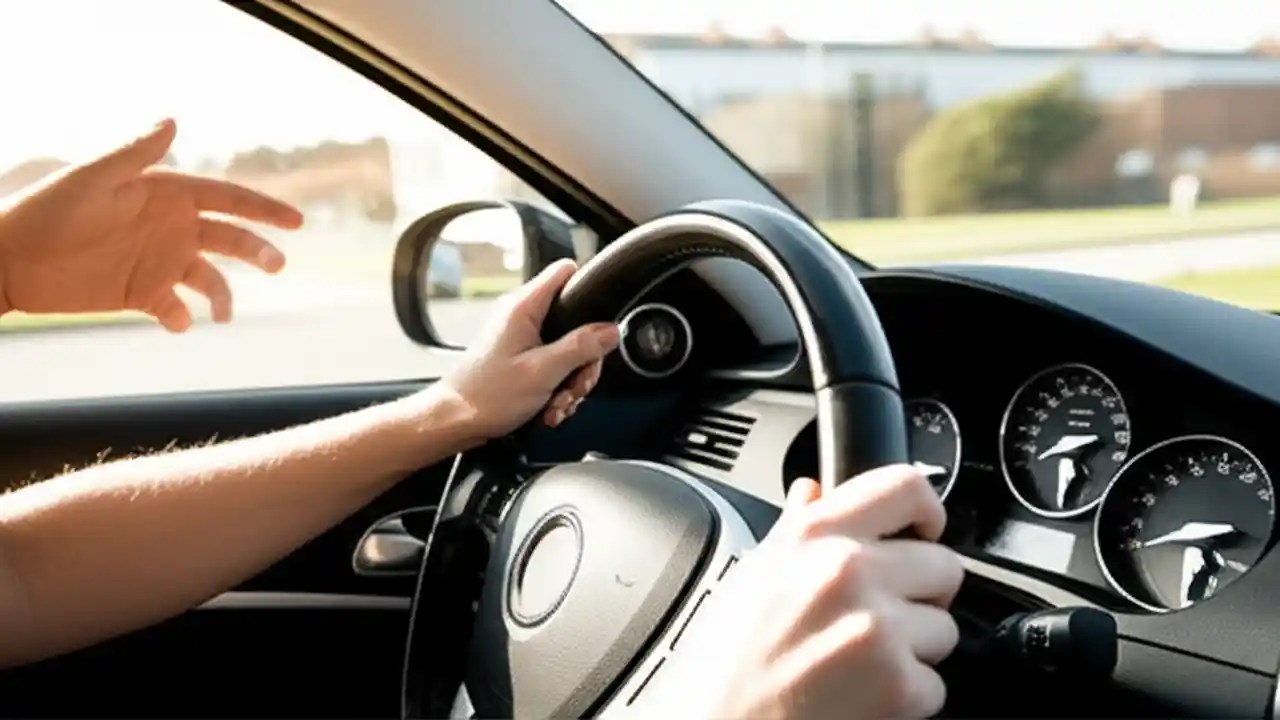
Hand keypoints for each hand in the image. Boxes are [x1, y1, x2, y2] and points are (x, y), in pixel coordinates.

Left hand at [0, 118, 302, 329]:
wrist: (10, 259)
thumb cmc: (46, 210)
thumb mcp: (91, 178)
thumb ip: (133, 153)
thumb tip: (173, 121)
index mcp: (166, 195)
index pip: (227, 199)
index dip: (263, 209)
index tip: (296, 223)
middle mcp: (170, 228)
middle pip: (230, 239)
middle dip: (258, 251)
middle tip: (277, 264)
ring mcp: (158, 262)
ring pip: (210, 279)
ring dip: (224, 296)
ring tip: (222, 315)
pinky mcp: (142, 294)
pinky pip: (176, 309)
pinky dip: (182, 317)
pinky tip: (174, 321)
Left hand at [437, 259, 619, 444]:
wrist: (454, 422)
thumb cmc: (486, 397)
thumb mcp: (543, 371)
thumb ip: (581, 348)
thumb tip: (611, 331)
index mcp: (524, 308)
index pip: (565, 272)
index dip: (587, 291)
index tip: (598, 325)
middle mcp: (520, 316)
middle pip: (574, 321)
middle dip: (583, 359)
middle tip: (576, 384)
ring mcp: (519, 337)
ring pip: (567, 349)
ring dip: (570, 381)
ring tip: (558, 403)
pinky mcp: (518, 357)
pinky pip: (552, 365)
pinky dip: (556, 388)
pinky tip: (550, 408)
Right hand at [653, 465, 962, 719]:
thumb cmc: (726, 663)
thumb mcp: (751, 576)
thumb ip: (794, 528)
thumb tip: (813, 493)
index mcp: (814, 536)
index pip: (905, 487)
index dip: (926, 511)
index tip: (922, 532)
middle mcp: (849, 571)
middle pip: (942, 565)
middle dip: (919, 596)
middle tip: (874, 621)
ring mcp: (877, 628)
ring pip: (943, 628)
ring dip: (913, 650)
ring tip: (856, 663)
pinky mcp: (898, 685)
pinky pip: (935, 684)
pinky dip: (906, 698)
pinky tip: (858, 696)